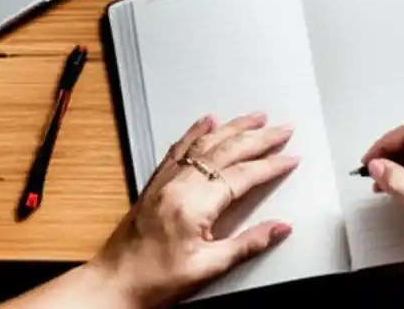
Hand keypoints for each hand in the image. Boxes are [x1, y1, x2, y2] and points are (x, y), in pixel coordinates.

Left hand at [89, 113, 298, 308]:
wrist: (113, 284)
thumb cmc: (152, 281)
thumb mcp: (207, 268)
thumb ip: (247, 245)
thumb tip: (278, 228)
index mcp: (193, 205)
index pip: (242, 176)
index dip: (270, 166)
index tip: (289, 159)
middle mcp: (177, 185)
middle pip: (226, 151)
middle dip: (259, 138)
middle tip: (282, 130)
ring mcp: (165, 181)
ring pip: (204, 143)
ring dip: (233, 127)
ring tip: (255, 118)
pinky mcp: (155, 184)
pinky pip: (179, 149)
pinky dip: (196, 132)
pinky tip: (208, 122)